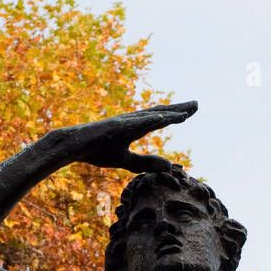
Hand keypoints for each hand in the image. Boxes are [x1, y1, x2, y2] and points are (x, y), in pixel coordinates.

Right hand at [48, 100, 196, 172]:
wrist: (72, 146)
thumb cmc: (96, 151)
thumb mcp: (125, 160)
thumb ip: (146, 162)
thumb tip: (168, 166)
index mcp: (134, 127)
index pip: (159, 120)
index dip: (176, 116)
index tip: (191, 112)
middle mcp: (132, 120)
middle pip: (160, 113)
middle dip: (179, 108)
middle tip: (198, 104)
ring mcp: (125, 122)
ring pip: (152, 115)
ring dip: (170, 112)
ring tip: (188, 111)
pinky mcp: (118, 126)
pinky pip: (139, 123)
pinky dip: (154, 120)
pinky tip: (166, 119)